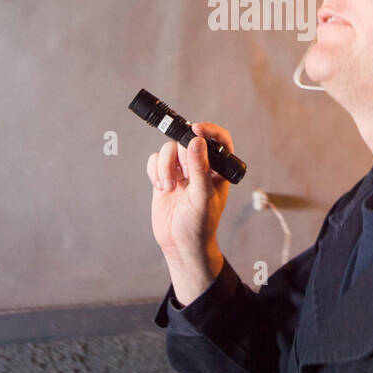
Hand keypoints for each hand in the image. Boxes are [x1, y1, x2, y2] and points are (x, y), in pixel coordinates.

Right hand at [147, 122, 233, 262]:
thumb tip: (197, 141)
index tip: (195, 129)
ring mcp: (180, 170)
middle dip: (180, 158)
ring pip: (168, 149)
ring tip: (168, 187)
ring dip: (164, 166)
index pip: (218, 140)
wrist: (180, 243)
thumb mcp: (202, 196)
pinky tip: (161, 187)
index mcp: (218, 169)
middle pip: (187, 141)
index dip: (208, 130)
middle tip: (181, 177)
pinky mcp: (164, 176)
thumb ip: (199, 168)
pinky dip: (154, 171)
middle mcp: (200, 166)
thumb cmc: (199, 224)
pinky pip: (154, 160)